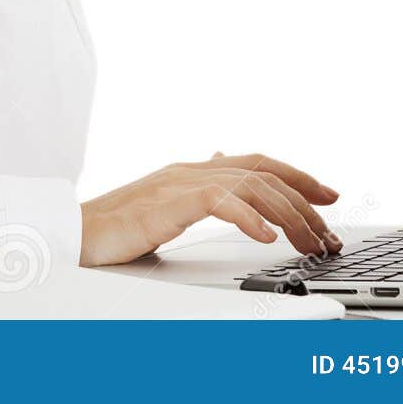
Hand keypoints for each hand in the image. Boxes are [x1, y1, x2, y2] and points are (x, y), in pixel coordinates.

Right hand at [78, 151, 343, 266]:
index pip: (257, 162)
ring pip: (250, 185)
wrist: (73, 233)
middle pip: (263, 173)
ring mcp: (178, 183)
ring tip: (308, 241)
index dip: (297, 176)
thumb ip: (196, 188)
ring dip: (288, 215)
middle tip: (329, 233)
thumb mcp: (164, 206)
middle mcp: (190, 170)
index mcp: (192, 171)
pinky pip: (218, 201)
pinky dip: (248, 217)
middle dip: (305, 202)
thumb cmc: (114, 227)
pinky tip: (265, 237)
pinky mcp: (167, 202)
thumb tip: (219, 163)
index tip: (329, 197)